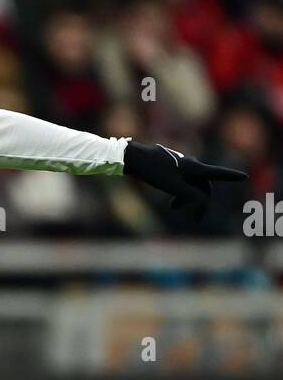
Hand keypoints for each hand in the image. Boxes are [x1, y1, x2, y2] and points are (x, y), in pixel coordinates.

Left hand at [123, 142, 246, 219]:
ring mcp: (182, 166)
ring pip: (192, 185)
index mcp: (194, 167)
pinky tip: (171, 202)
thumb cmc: (154, 172)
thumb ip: (191, 196)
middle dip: (200, 203)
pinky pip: (184, 183)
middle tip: (195, 220)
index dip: (230, 176)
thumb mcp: (173, 187)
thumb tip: (205, 202)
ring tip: (173, 208)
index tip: (244, 177)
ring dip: (187, 199)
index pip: (216, 173)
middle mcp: (191, 165)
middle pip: (203, 186)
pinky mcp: (174, 168)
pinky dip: (181, 194)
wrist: (136, 159)